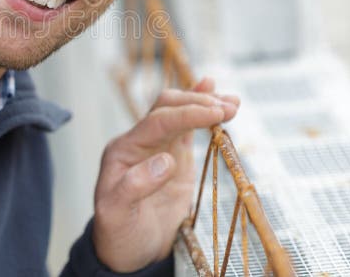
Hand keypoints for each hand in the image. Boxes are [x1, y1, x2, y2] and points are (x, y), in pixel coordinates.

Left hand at [92, 77, 239, 271]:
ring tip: (232, 103)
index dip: (187, 114)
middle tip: (227, 109)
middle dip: (197, 103)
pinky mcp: (174, 155)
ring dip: (204, 103)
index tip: (214, 114)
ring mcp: (158, 146)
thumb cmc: (118, 232)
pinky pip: (187, 127)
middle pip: (168, 107)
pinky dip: (202, 112)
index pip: (157, 121)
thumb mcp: (116, 214)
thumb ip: (134, 186)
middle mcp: (140, 142)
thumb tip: (165, 160)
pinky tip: (219, 100)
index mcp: (123, 150)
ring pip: (180, 112)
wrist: (127, 249)